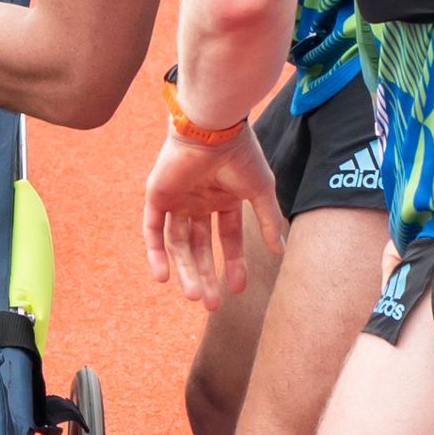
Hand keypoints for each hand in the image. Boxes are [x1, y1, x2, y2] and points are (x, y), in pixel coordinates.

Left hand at [140, 123, 287, 309]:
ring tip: (194, 296)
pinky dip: (156, 253)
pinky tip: (163, 276)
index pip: (227, 237)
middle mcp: (199, 200)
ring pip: (178, 243)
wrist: (213, 130)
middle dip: (206, 274)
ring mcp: (177, 199)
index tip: (239, 288)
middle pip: (200, 246)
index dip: (234, 263)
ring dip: (185, 270)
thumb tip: (280, 252)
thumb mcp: (260, 192)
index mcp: (223, 197)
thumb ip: (268, 221)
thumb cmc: (240, 155)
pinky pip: (153, 230)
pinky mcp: (157, 196)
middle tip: (211, 304)